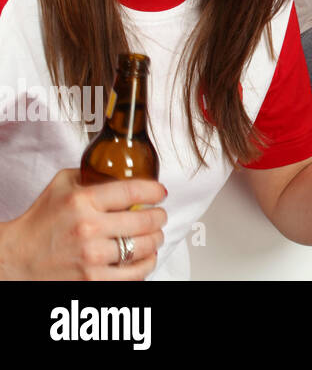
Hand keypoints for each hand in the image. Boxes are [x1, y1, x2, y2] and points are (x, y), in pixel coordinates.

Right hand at [0, 169, 166, 279]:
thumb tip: (119, 166)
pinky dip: (146, 264)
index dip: (155, 191)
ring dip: (156, 240)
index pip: (134, 191)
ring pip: (146, 247)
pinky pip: (136, 273)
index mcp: (82, 201)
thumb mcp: (60, 186)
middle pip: (147, 220)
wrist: (15, 259)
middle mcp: (89, 228)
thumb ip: (89, 173)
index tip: (160, 193)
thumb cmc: (39, 222)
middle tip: (158, 216)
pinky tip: (145, 257)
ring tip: (154, 236)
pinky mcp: (93, 280)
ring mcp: (92, 257)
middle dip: (159, 217)